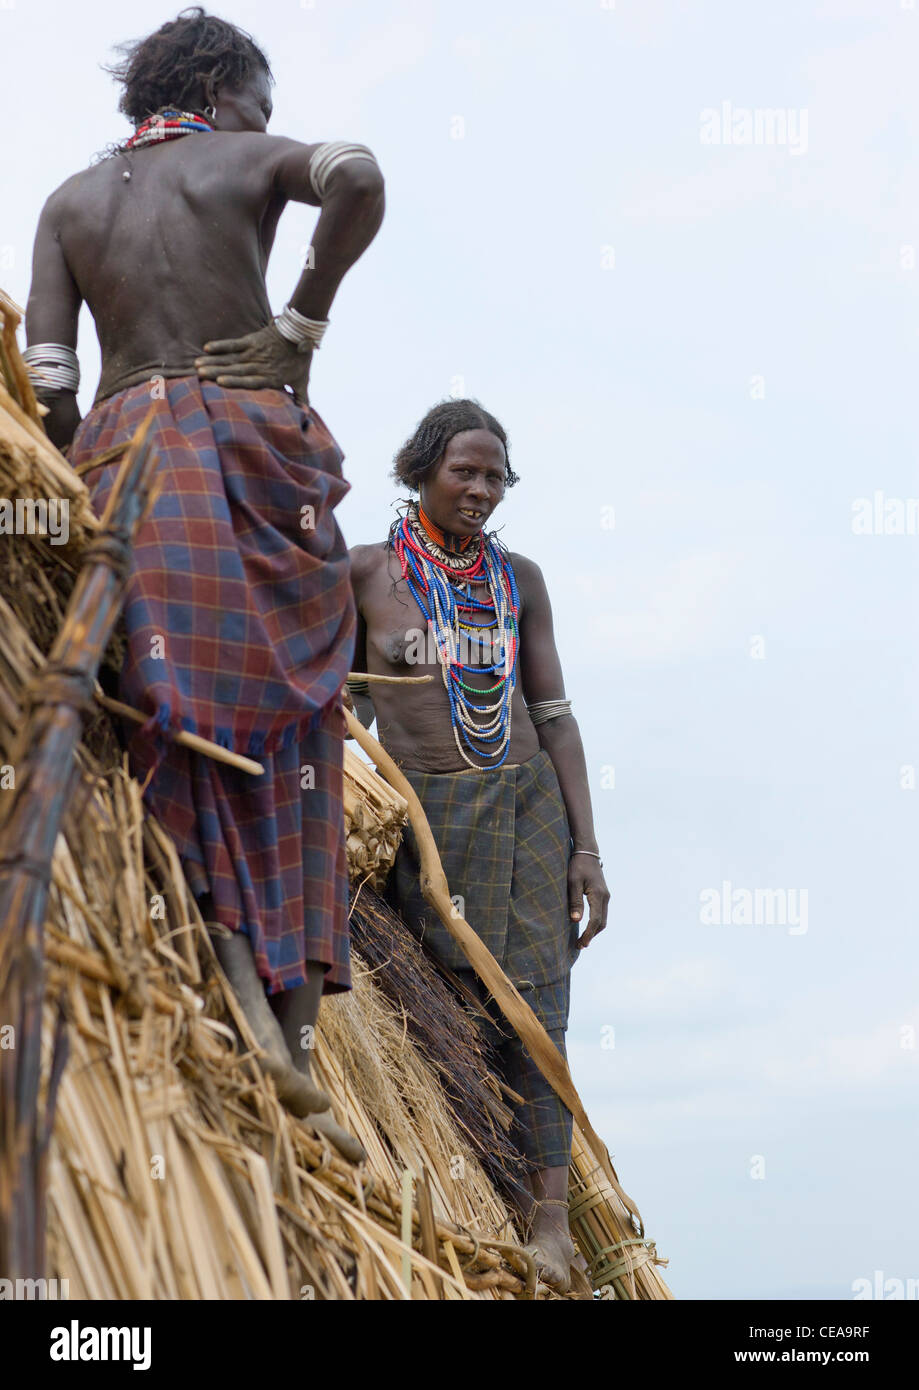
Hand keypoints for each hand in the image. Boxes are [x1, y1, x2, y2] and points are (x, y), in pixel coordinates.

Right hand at [194, 323, 312, 400]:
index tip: (219, 382)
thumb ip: (302, 398)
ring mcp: (254, 352)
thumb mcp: (303, 381)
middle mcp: (259, 365)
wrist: (300, 333)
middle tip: (199, 374)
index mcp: (270, 377)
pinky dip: (221, 345)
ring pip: (231, 358)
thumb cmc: (301, 360)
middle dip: (216, 371)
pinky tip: (207, 348)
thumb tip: (306, 415)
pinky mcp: (251, 341)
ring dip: (214, 361)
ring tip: (198, 364)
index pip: (250, 380)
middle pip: (235, 369)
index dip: (234, 380)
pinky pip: (233, 343)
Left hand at [568, 854, 609, 948]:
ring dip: (594, 930)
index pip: (595, 921)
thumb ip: (575, 901)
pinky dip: (596, 922)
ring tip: (583, 939)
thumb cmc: (577, 866)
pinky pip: (601, 913)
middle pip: (602, 923)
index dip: (588, 934)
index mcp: (598, 895)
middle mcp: (605, 897)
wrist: (587, 852)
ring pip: (603, 919)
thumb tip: (576, 920)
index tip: (581, 944)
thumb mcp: (572, 882)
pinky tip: (587, 926)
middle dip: (592, 935)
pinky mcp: (603, 894)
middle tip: (580, 945)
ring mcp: (606, 896)